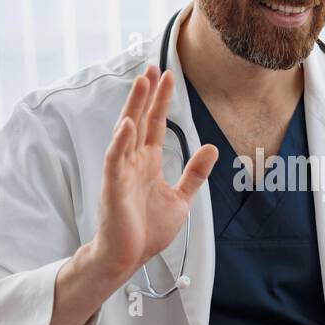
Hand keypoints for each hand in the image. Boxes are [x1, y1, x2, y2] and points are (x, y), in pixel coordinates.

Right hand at [91, 66, 217, 278]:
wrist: (128, 257)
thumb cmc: (147, 230)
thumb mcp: (181, 199)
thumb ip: (194, 174)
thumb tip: (212, 148)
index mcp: (147, 163)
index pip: (154, 124)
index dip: (161, 100)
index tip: (168, 75)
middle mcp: (132, 162)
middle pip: (139, 119)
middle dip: (146, 94)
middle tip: (153, 66)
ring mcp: (121, 172)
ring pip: (126, 132)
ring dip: (132, 107)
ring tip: (141, 82)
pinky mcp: (113, 187)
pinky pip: (115, 160)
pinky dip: (120, 142)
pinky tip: (127, 124)